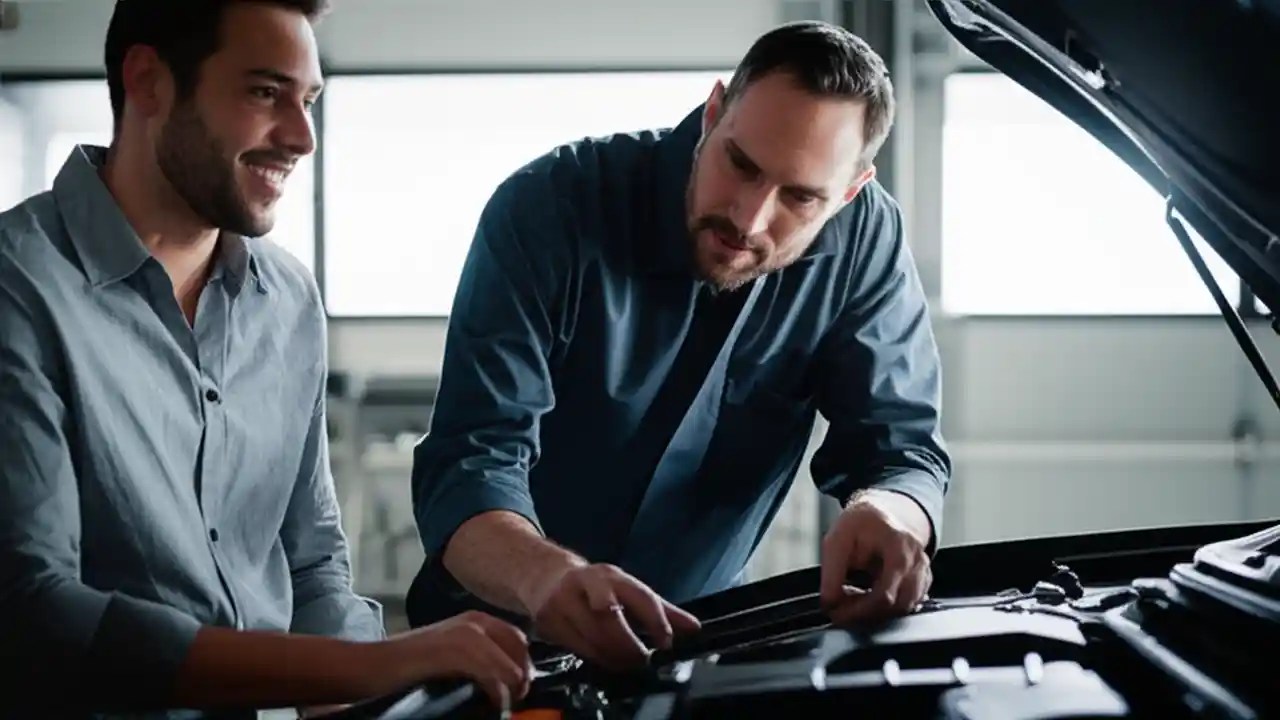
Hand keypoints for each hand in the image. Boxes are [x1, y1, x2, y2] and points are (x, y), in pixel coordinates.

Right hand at [389, 610, 532, 709]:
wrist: (372, 665)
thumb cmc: (409, 664)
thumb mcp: (450, 651)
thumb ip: (479, 655)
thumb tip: (510, 677)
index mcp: (476, 618)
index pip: (519, 640)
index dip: (522, 666)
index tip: (517, 689)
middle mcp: (476, 621)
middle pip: (521, 653)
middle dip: (521, 678)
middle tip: (512, 700)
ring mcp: (468, 635)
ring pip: (512, 669)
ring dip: (511, 691)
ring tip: (500, 706)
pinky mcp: (457, 653)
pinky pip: (495, 678)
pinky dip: (498, 696)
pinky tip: (490, 704)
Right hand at [522, 562, 701, 669]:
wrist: (547, 577)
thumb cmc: (596, 587)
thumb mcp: (628, 591)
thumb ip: (661, 610)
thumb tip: (694, 627)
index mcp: (614, 576)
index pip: (640, 596)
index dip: (656, 620)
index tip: (666, 642)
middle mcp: (588, 583)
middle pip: (610, 614)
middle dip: (628, 642)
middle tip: (643, 658)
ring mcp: (565, 600)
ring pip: (592, 633)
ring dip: (613, 654)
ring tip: (626, 662)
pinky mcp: (549, 618)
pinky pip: (576, 645)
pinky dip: (595, 657)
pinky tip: (606, 660)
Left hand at [819, 490, 932, 625]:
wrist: (882, 513)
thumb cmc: (859, 524)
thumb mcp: (836, 541)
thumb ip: (831, 574)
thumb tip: (830, 605)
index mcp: (898, 545)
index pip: (884, 594)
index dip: (858, 610)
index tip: (837, 613)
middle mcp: (917, 561)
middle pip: (896, 605)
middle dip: (864, 615)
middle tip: (840, 612)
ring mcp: (923, 572)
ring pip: (902, 609)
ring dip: (875, 613)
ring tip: (852, 601)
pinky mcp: (923, 582)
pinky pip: (906, 606)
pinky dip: (885, 609)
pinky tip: (867, 598)